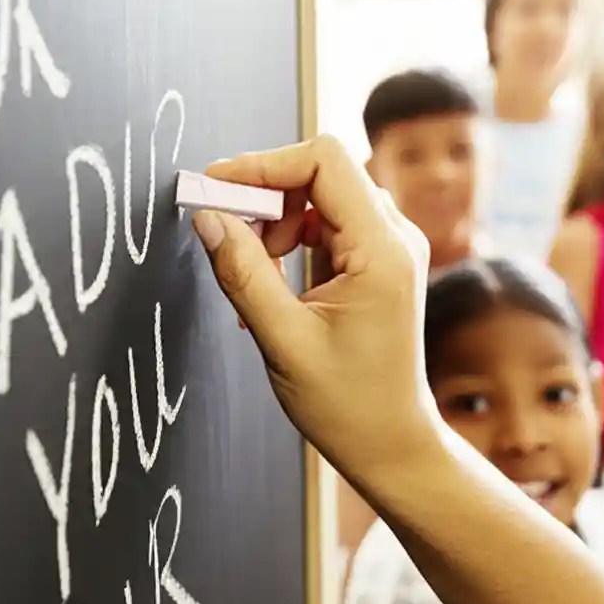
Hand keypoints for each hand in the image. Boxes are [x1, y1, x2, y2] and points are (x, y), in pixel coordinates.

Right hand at [191, 136, 436, 477]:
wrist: (392, 443)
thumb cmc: (349, 404)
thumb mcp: (283, 339)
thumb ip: (243, 272)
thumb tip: (207, 216)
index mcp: (383, 250)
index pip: (324, 160)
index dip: (264, 164)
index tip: (218, 186)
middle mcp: (396, 238)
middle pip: (321, 174)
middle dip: (265, 197)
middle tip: (225, 235)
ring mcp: (391, 249)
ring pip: (321, 198)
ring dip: (276, 224)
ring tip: (253, 278)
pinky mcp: (379, 263)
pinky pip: (329, 225)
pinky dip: (292, 243)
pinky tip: (271, 287)